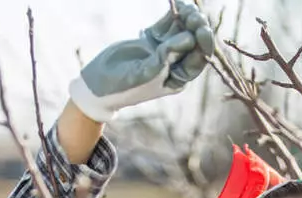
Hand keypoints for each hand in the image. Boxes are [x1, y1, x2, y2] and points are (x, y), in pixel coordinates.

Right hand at [68, 1, 214, 122]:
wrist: (97, 83)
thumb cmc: (121, 86)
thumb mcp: (143, 74)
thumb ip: (165, 57)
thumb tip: (189, 38)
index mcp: (178, 78)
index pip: (197, 59)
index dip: (203, 43)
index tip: (202, 28)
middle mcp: (175, 64)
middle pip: (193, 42)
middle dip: (196, 27)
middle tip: (194, 14)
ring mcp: (164, 49)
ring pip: (182, 30)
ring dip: (187, 17)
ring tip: (186, 6)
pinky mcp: (153, 38)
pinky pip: (167, 23)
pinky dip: (173, 12)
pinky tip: (178, 2)